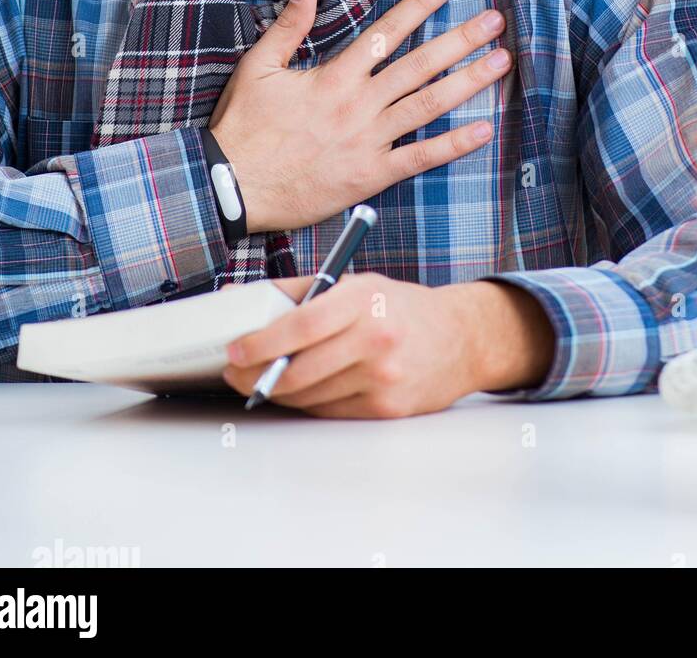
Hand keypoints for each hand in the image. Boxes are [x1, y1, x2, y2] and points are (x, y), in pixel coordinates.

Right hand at [208, 0, 509, 234]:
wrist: (233, 188)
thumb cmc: (243, 128)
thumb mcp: (258, 67)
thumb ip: (289, 25)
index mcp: (335, 76)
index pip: (386, 32)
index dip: (419, 6)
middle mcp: (359, 104)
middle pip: (420, 65)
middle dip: (460, 40)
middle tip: (495, 22)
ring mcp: (368, 140)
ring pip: (428, 105)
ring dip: (468, 82)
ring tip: (501, 63)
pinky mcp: (371, 175)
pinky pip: (420, 157)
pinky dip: (453, 144)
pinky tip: (484, 129)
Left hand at [220, 273, 555, 417]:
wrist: (461, 339)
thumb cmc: (401, 308)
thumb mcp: (358, 284)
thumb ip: (302, 291)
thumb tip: (244, 297)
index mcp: (364, 299)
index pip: (301, 324)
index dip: (260, 342)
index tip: (234, 350)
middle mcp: (375, 338)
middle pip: (299, 369)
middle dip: (256, 377)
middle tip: (236, 374)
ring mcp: (383, 377)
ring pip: (310, 396)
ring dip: (278, 393)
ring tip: (263, 382)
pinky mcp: (386, 408)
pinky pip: (330, 411)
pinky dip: (308, 404)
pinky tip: (300, 391)